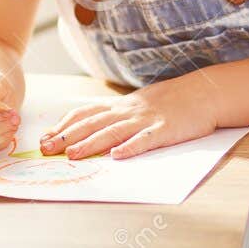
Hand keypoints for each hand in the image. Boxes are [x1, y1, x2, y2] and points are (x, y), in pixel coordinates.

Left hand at [39, 76, 217, 160]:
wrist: (203, 92)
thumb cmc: (170, 102)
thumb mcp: (138, 105)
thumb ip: (117, 117)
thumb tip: (91, 131)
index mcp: (120, 106)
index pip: (86, 113)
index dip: (64, 125)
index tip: (45, 137)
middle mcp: (128, 111)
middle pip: (93, 123)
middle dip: (67, 136)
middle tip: (47, 149)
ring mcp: (146, 120)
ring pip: (114, 131)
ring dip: (92, 143)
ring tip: (73, 154)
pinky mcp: (165, 129)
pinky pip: (146, 139)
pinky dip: (131, 147)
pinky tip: (119, 156)